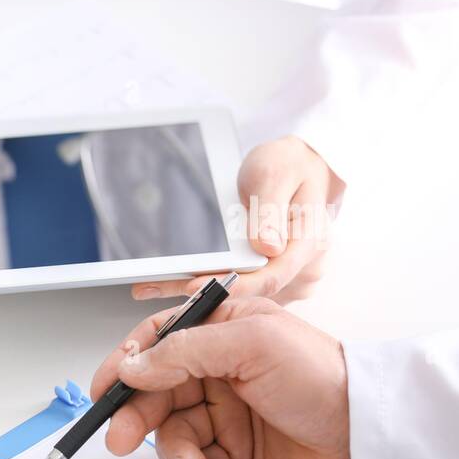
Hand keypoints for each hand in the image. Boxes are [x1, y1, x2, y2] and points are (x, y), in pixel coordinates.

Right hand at [91, 297, 352, 458]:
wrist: (368, 435)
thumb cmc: (323, 377)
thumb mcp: (252, 345)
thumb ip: (185, 351)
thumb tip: (133, 364)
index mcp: (220, 331)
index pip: (155, 343)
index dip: (124, 365)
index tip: (102, 391)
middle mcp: (217, 370)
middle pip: (154, 394)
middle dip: (136, 419)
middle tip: (119, 440)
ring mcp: (224, 413)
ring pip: (171, 434)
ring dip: (176, 455)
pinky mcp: (235, 452)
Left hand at [133, 136, 344, 303]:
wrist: (297, 165)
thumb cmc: (288, 165)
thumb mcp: (276, 175)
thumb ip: (269, 211)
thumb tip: (267, 247)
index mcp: (309, 244)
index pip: (270, 278)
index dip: (231, 286)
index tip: (195, 285)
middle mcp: (303, 268)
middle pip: (249, 292)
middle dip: (203, 291)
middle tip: (154, 286)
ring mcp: (287, 277)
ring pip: (240, 293)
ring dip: (198, 291)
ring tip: (149, 285)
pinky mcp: (270, 277)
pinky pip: (238, 287)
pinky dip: (206, 283)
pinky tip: (168, 281)